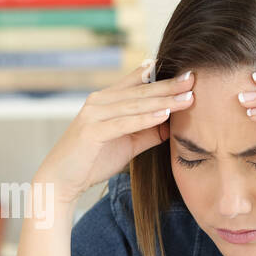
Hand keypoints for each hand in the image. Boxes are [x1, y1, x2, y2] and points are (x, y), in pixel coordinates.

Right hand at [34, 60, 195, 203]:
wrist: (60, 181)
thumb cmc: (92, 162)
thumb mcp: (127, 144)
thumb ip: (147, 131)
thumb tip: (172, 124)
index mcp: (106, 100)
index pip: (138, 84)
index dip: (163, 77)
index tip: (188, 73)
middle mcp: (98, 101)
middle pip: (141, 91)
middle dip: (169, 86)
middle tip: (194, 79)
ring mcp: (93, 114)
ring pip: (135, 105)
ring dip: (163, 101)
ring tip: (187, 97)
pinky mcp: (91, 131)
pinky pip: (124, 123)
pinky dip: (145, 119)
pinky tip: (164, 115)